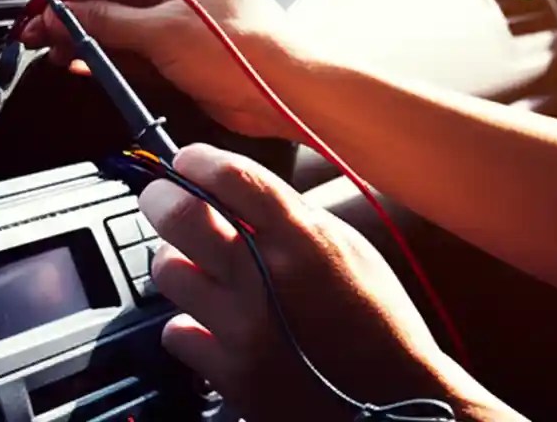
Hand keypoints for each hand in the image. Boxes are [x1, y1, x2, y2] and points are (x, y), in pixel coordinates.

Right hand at [19, 0, 306, 138]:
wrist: (285, 95)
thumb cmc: (247, 52)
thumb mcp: (166, 32)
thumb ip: (109, 23)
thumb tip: (66, 16)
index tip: (43, 3)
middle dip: (73, 12)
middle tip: (38, 30)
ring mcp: (180, 20)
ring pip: (119, 23)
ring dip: (86, 36)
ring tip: (53, 49)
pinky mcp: (180, 52)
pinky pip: (133, 49)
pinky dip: (107, 56)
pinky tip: (81, 62)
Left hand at [139, 144, 515, 421]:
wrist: (395, 402)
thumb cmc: (377, 320)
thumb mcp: (348, 247)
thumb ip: (289, 217)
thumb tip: (233, 188)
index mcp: (302, 239)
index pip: (230, 176)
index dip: (197, 159)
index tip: (188, 161)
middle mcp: (267, 278)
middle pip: (178, 216)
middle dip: (161, 198)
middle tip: (164, 200)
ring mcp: (244, 329)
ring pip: (167, 271)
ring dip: (179, 263)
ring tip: (202, 269)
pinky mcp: (230, 373)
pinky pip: (176, 330)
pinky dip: (191, 324)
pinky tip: (215, 324)